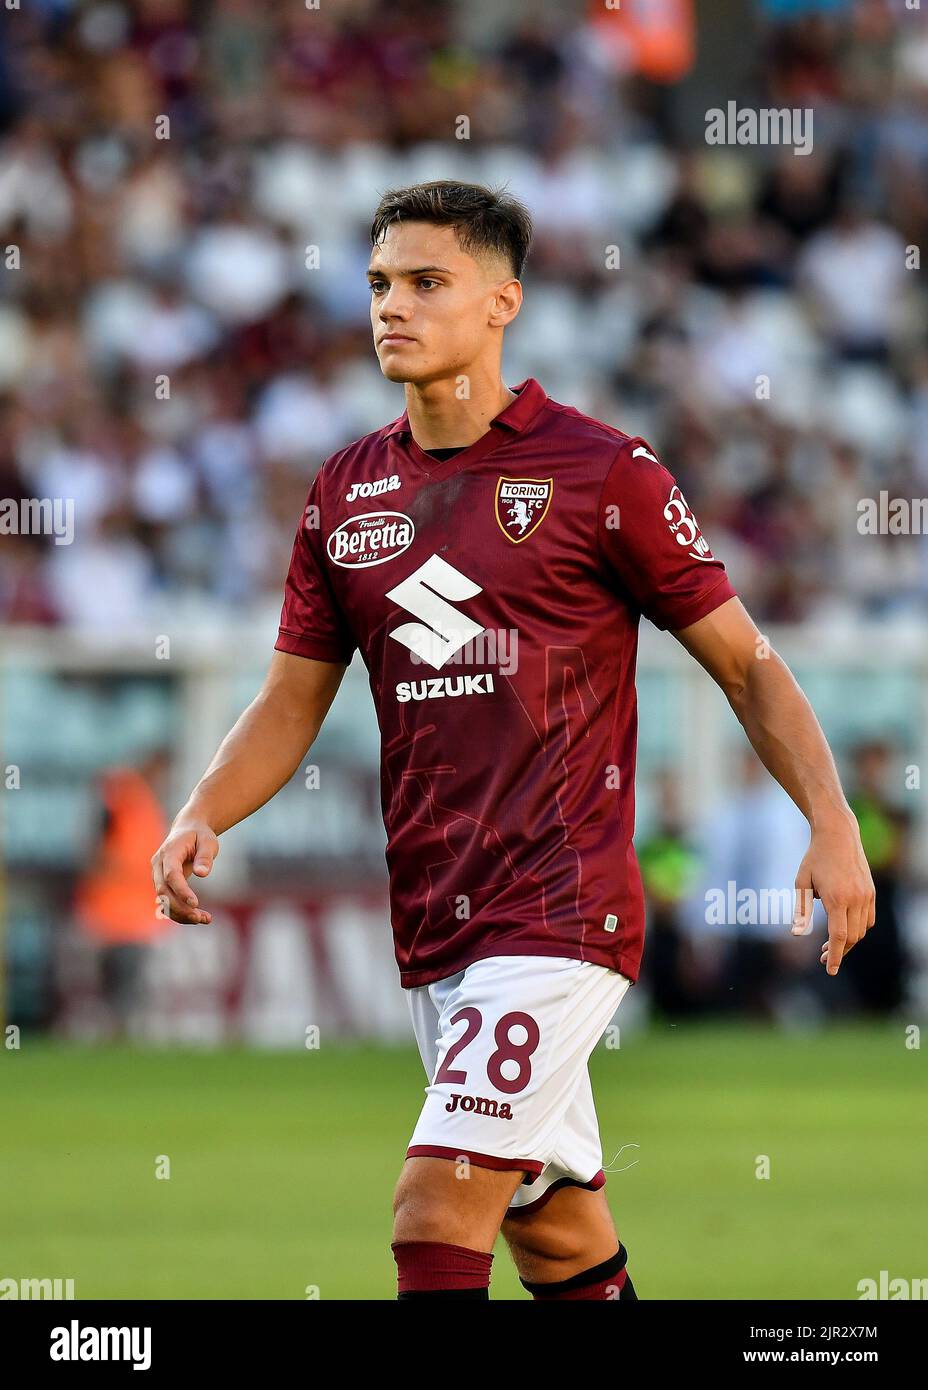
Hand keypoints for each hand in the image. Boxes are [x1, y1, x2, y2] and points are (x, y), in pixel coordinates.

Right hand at [151, 820, 218, 923]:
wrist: (187, 830)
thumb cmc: (200, 835)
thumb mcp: (208, 841)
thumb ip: (205, 856)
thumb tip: (202, 874)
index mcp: (169, 852)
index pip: (171, 874)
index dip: (181, 890)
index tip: (195, 903)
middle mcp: (158, 865)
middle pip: (163, 891)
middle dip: (180, 907)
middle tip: (201, 918)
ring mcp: (158, 875)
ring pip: (163, 900)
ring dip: (181, 914)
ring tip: (205, 919)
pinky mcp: (162, 884)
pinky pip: (167, 902)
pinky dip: (180, 912)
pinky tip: (199, 917)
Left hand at [791, 814, 874, 974]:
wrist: (838, 835)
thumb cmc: (815, 858)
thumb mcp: (802, 882)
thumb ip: (801, 910)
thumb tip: (797, 933)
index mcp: (837, 899)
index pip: (839, 937)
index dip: (836, 956)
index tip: (830, 971)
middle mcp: (856, 899)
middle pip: (852, 937)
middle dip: (839, 951)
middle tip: (823, 958)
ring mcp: (866, 896)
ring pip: (861, 930)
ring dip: (848, 942)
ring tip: (830, 946)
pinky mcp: (871, 892)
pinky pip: (868, 919)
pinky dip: (858, 929)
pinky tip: (844, 929)